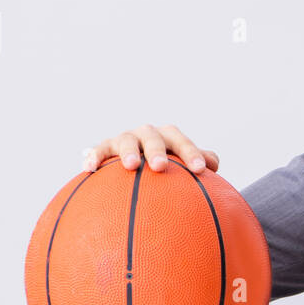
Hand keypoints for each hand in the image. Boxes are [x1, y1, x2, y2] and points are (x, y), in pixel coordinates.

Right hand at [84, 124, 218, 173]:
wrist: (136, 162)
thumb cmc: (167, 166)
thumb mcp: (182, 164)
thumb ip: (201, 162)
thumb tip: (214, 164)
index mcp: (169, 137)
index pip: (181, 142)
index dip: (191, 153)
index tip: (200, 170)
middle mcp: (147, 134)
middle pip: (154, 137)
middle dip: (157, 150)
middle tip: (161, 167)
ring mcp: (126, 139)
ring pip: (126, 141)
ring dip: (128, 151)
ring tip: (131, 166)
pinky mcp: (105, 148)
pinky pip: (98, 151)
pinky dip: (94, 157)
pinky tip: (89, 169)